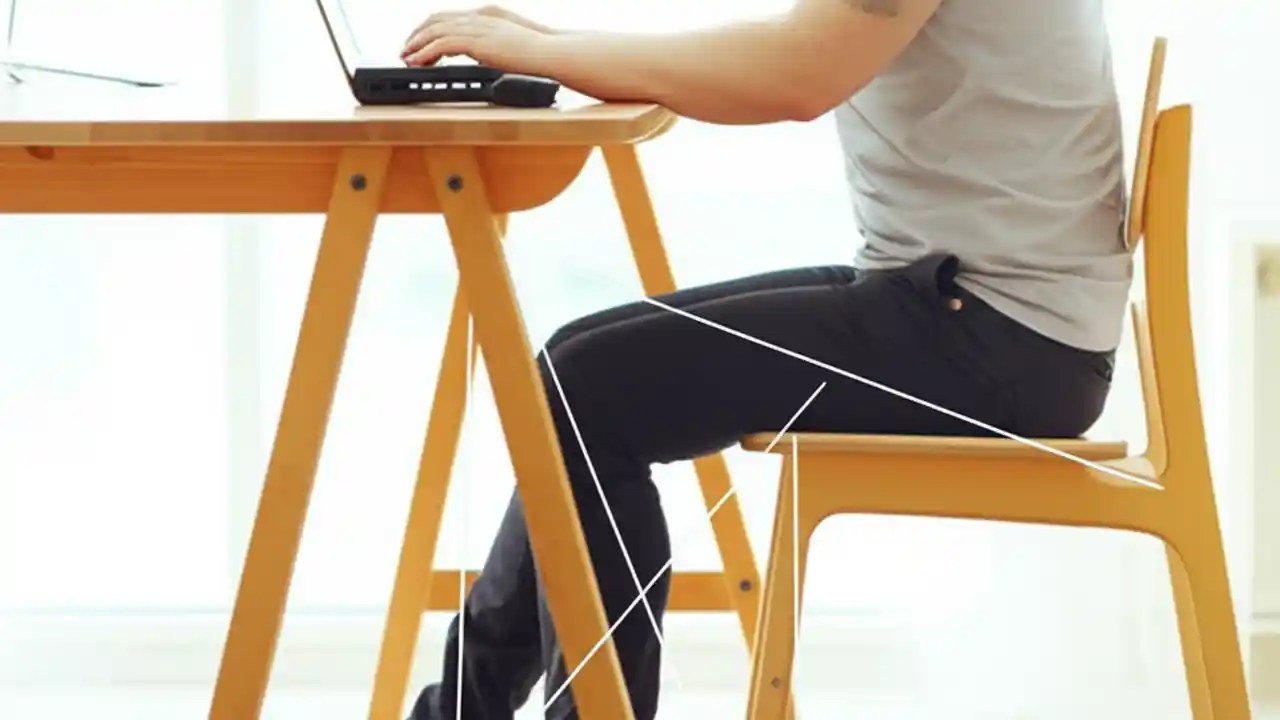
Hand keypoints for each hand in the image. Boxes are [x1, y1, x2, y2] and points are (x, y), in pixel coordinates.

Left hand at [403, 5, 558, 41]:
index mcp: (489, 14)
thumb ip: (496, 46)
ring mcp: (478, 27)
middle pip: (437, 19)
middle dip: (418, 34)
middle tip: (406, 48)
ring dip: (416, 44)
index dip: (431, 28)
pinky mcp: (477, 42)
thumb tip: (484, 56)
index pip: (451, 16)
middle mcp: (480, 16)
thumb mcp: (514, 45)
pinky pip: (441, 45)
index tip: (420, 42)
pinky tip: (416, 61)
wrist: (554, 53)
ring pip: (435, 30)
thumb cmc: (543, 54)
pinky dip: (424, 53)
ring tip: (405, 56)